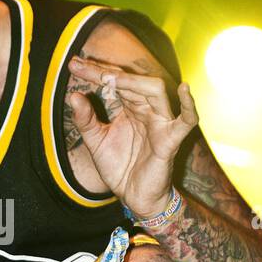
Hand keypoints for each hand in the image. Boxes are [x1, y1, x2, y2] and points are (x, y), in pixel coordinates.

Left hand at [67, 55, 197, 219]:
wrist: (133, 197)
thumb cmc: (119, 167)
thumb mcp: (95, 142)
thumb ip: (85, 120)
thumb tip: (73, 96)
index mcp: (130, 107)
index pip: (114, 82)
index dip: (94, 72)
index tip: (73, 64)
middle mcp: (146, 110)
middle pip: (131, 81)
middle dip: (106, 72)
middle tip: (82, 66)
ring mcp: (160, 122)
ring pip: (155, 91)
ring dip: (132, 82)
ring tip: (109, 78)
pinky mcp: (170, 140)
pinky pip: (186, 121)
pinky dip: (189, 106)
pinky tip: (184, 89)